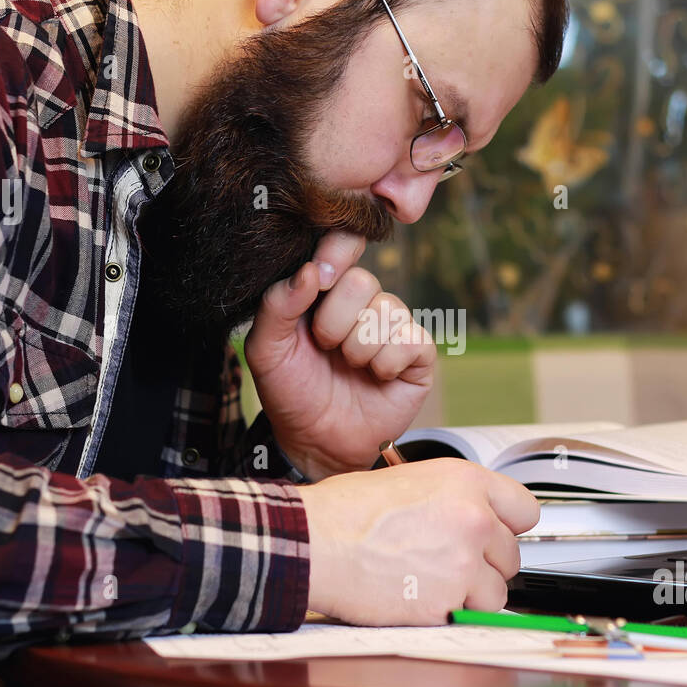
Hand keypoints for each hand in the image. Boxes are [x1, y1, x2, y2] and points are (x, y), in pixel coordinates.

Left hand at [245, 231, 435, 478]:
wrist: (316, 442)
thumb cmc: (292, 392)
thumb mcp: (268, 350)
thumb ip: (277, 306)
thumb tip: (310, 271)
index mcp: (327, 291)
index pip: (344, 244)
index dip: (337, 252)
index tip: (321, 275)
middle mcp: (364, 303)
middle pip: (363, 281)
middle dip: (335, 322)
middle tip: (325, 347)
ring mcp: (394, 327)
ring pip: (387, 311)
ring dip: (358, 349)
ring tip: (349, 367)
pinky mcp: (418, 355)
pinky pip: (411, 340)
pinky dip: (386, 363)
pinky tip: (376, 378)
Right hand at [297, 459, 539, 623]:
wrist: (315, 543)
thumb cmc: (345, 512)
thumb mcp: (408, 479)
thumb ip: (451, 498)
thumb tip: (470, 517)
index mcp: (465, 482)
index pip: (525, 510)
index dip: (506, 526)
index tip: (496, 536)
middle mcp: (473, 519)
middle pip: (511, 556)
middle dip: (484, 564)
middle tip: (448, 563)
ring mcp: (463, 564)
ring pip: (495, 593)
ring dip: (470, 595)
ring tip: (431, 583)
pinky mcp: (446, 602)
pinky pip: (467, 617)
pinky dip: (447, 614)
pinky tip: (416, 596)